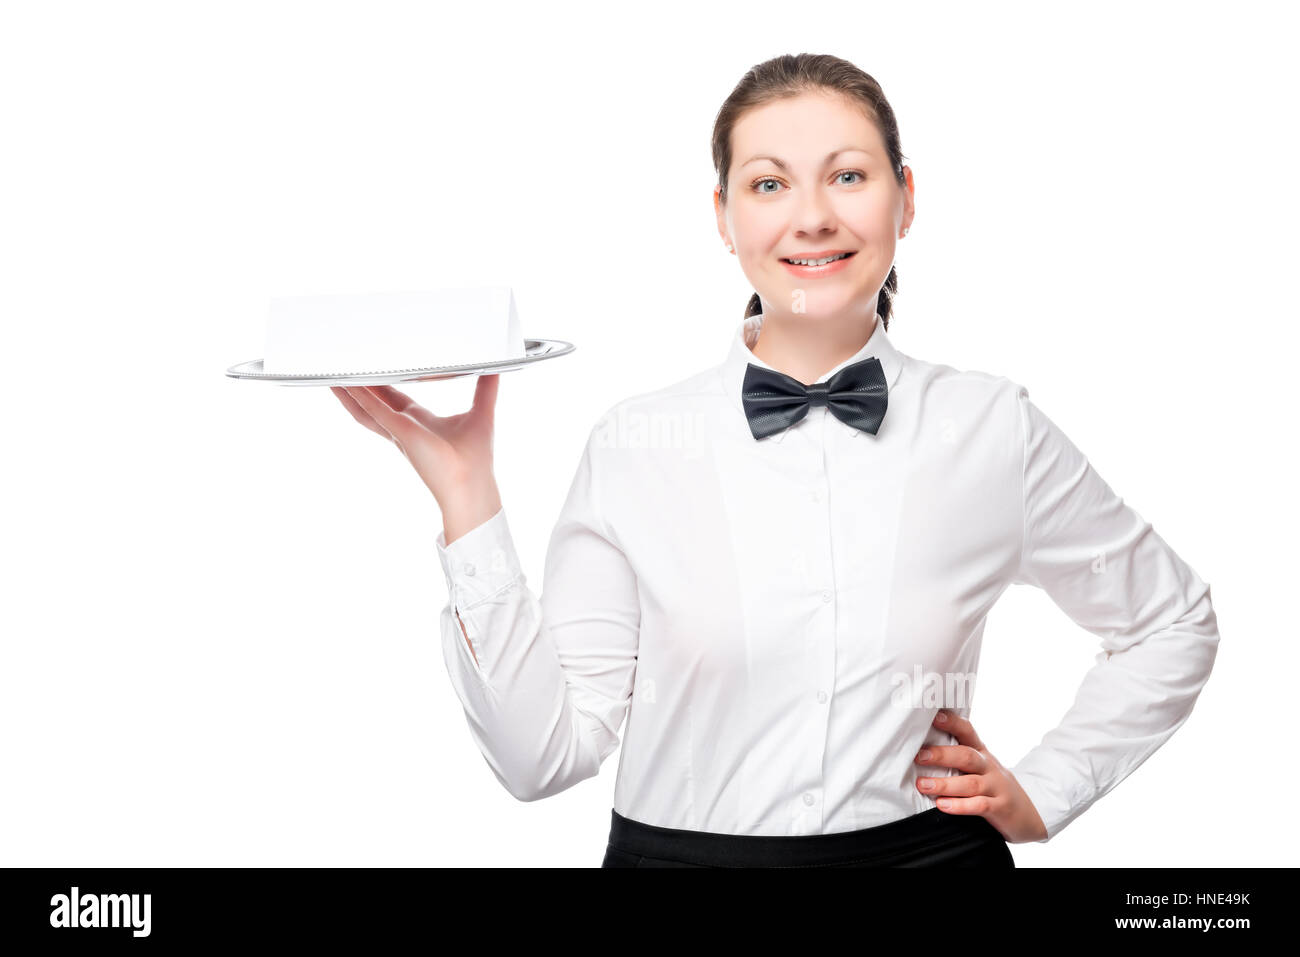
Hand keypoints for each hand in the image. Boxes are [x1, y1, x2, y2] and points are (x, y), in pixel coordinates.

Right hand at [330, 378, 501, 539]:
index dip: (380, 386)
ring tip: (332, 377)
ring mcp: (399, 431)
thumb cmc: (476, 459)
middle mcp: (404, 427)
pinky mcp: (401, 433)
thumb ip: (485, 389)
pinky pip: (374, 411)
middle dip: (357, 387)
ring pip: (365, 409)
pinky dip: (359, 397)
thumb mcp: (481, 413)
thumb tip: (494, 369)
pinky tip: (346, 384)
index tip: (372, 371)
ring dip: (349, 393)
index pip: (393, 399)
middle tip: (341, 370)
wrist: (473, 484)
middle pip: (374, 403)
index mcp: (419, 422)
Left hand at [914, 709, 1048, 843]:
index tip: (934, 716)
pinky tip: (942, 805)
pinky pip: (980, 805)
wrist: (1028, 813)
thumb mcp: (979, 767)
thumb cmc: (992, 786)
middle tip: (919, 756)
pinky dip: (960, 806)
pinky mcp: (1000, 808)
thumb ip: (957, 756)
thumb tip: (919, 747)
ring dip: (945, 784)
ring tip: (923, 785)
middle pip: (967, 756)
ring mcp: (996, 787)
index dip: (952, 723)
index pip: (967, 732)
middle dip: (942, 755)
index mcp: (981, 752)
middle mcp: (989, 767)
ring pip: (971, 783)